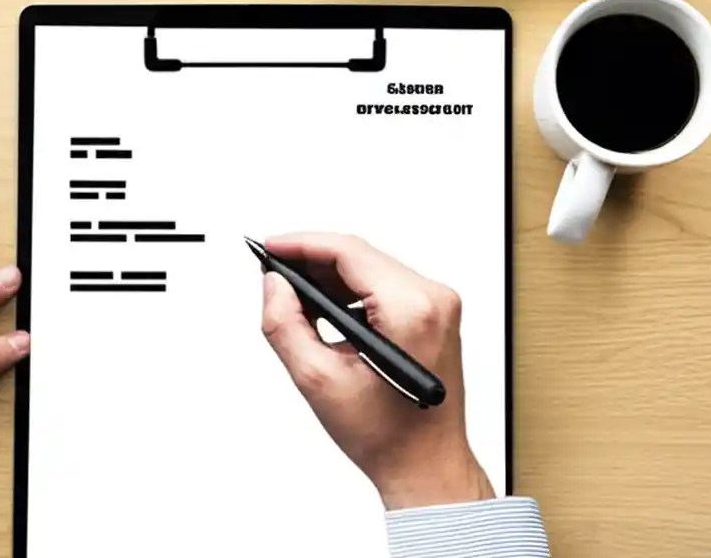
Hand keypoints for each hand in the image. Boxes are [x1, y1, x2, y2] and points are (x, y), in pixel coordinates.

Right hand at [260, 233, 492, 510]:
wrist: (426, 466)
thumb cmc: (388, 436)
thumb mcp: (318, 379)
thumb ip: (285, 324)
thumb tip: (274, 285)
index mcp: (411, 309)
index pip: (348, 252)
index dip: (302, 244)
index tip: (271, 247)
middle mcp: (433, 300)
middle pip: (360, 257)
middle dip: (312, 262)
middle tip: (273, 274)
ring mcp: (438, 307)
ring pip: (370, 270)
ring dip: (330, 279)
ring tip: (294, 297)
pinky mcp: (435, 316)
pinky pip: (385, 287)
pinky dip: (351, 294)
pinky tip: (325, 312)